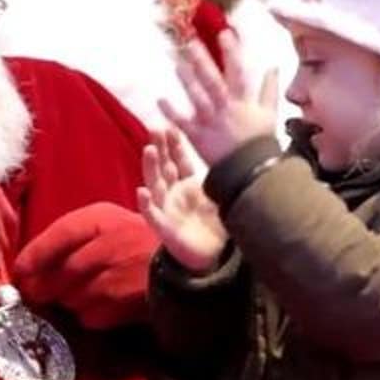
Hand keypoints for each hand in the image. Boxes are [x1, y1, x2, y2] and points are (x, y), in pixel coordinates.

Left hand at [13, 202, 158, 329]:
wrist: (184, 264)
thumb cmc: (138, 240)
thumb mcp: (106, 223)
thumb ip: (70, 237)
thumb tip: (29, 264)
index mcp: (103, 219)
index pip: (60, 235)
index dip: (34, 256)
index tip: (20, 271)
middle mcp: (110, 245)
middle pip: (60, 274)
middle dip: (42, 287)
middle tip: (35, 292)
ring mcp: (119, 277)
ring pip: (71, 298)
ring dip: (67, 300)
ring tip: (78, 294)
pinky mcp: (126, 305)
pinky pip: (90, 316)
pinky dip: (87, 314)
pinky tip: (99, 304)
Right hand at [135, 129, 227, 273]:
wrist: (212, 254)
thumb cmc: (213, 222)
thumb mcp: (218, 194)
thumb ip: (221, 174)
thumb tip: (237, 148)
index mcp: (186, 182)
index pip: (177, 158)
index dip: (174, 142)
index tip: (172, 125)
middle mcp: (172, 191)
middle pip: (163, 165)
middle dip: (159, 147)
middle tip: (156, 129)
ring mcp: (165, 208)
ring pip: (154, 183)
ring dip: (150, 167)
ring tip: (149, 150)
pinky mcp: (162, 226)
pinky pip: (151, 214)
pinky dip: (145, 203)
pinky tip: (142, 192)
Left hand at [158, 30, 277, 166]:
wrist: (251, 172)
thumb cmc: (260, 142)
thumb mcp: (269, 114)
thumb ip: (269, 89)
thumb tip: (273, 66)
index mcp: (243, 102)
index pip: (238, 71)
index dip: (232, 52)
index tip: (224, 33)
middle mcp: (226, 108)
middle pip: (213, 81)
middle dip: (203, 61)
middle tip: (191, 42)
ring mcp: (211, 122)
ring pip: (198, 97)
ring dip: (187, 80)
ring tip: (177, 63)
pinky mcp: (198, 136)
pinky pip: (183, 123)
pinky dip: (171, 112)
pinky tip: (160, 100)